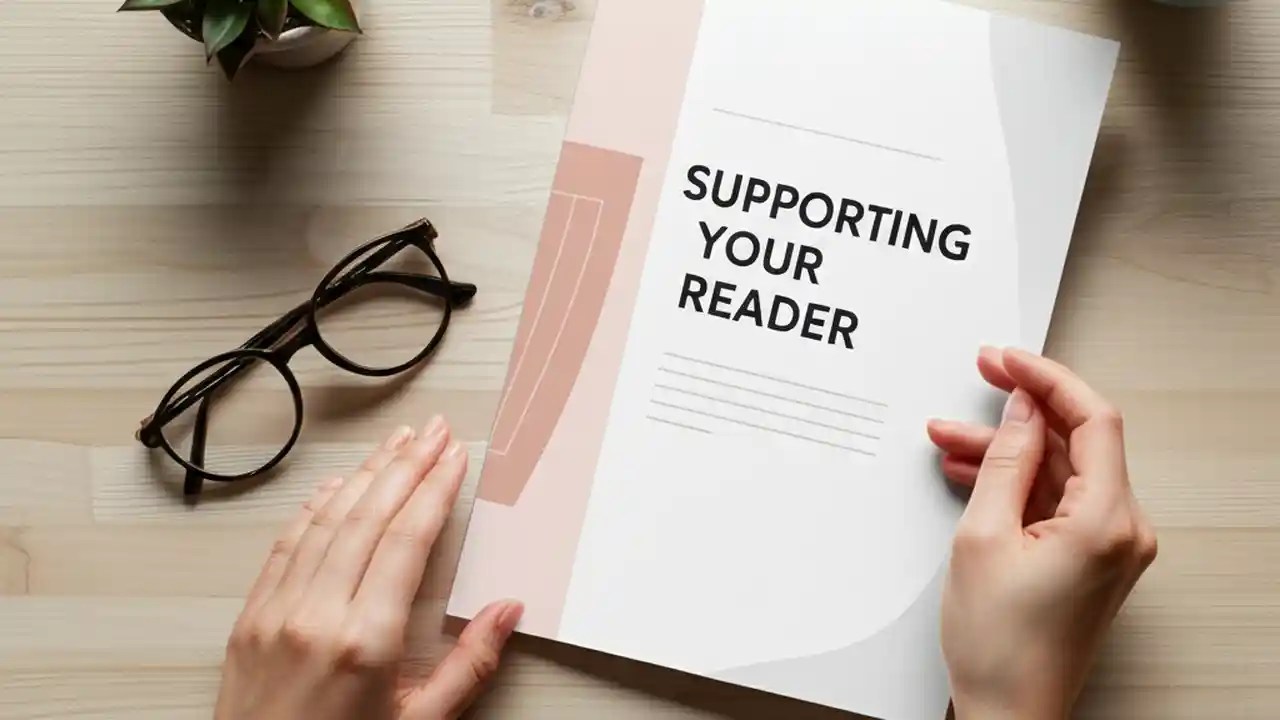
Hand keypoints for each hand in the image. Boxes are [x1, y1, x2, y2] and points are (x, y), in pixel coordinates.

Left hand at [215, 418, 522, 719]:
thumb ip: (470, 666)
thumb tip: (508, 612)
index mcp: (365, 640)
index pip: (406, 540)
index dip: (433, 490)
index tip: (453, 457)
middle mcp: (316, 615)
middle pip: (368, 517)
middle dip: (406, 465)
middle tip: (433, 431)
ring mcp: (277, 613)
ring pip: (326, 521)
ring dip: (365, 475)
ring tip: (395, 443)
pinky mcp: (250, 619)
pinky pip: (285, 546)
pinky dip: (314, 508)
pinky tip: (336, 487)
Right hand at [927, 348, 1156, 719]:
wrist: (1010, 711)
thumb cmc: (999, 646)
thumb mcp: (983, 536)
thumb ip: (1006, 462)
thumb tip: (1022, 412)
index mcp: (1106, 522)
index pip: (1092, 420)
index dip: (1047, 379)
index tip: (1008, 359)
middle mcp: (1122, 531)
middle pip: (1076, 442)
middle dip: (1021, 411)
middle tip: (982, 377)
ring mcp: (1109, 546)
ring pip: (1061, 470)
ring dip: (1009, 451)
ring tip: (950, 439)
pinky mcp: (1090, 558)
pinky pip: (1057, 500)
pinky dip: (1018, 483)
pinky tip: (975, 474)